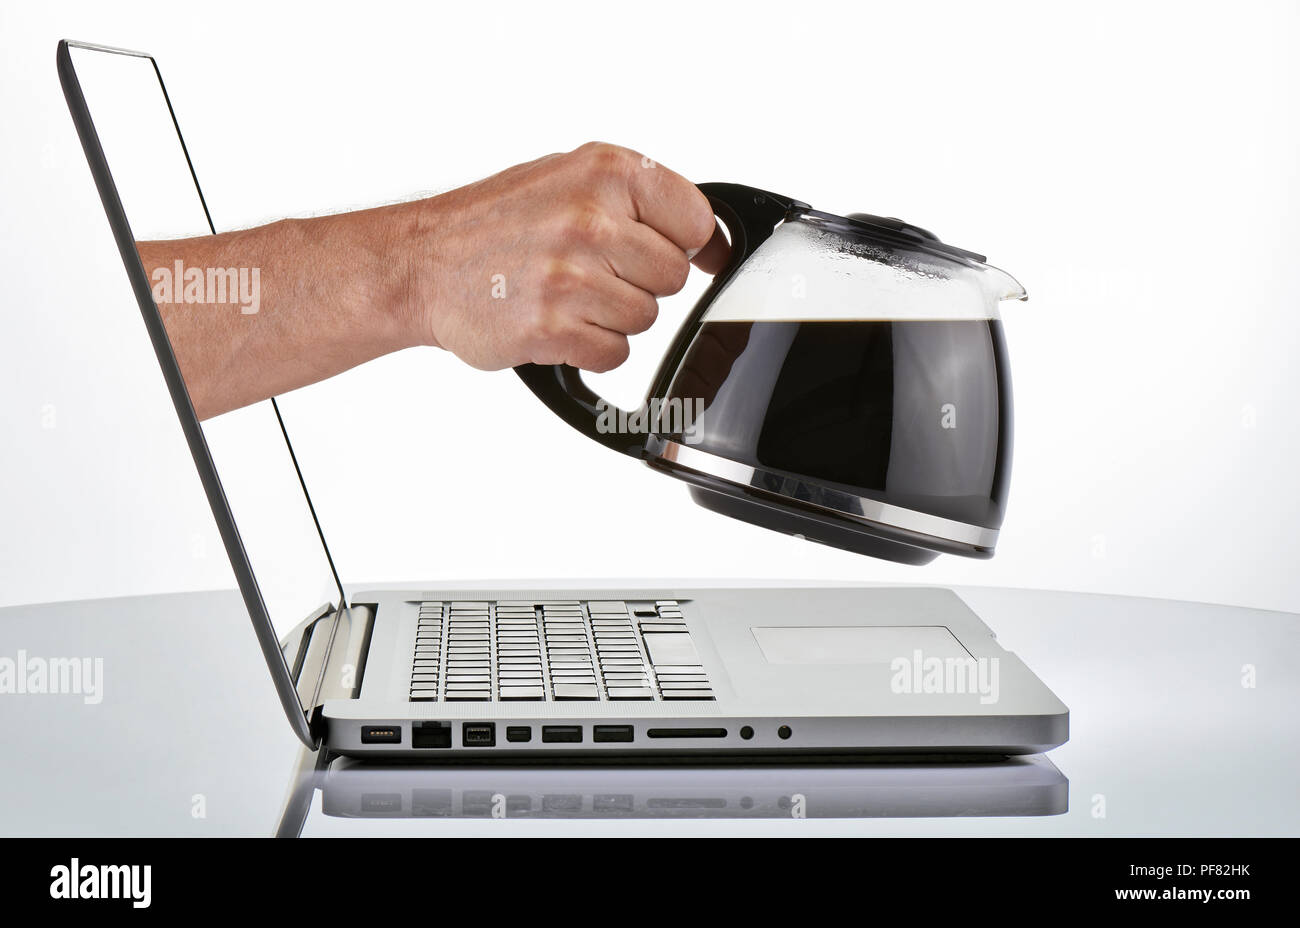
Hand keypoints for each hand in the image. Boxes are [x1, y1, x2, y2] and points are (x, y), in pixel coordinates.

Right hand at [406, 142, 721, 371]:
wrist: (424, 263)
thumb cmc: (498, 222)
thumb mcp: (572, 179)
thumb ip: (644, 202)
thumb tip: (717, 244)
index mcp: (604, 172)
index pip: (696, 220)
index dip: (681, 242)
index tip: (657, 247)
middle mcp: (589, 219)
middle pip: (673, 277)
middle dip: (639, 281)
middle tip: (591, 270)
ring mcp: (570, 276)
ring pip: (645, 318)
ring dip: (611, 316)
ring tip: (567, 294)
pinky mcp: (552, 328)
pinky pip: (614, 353)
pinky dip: (589, 347)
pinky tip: (556, 320)